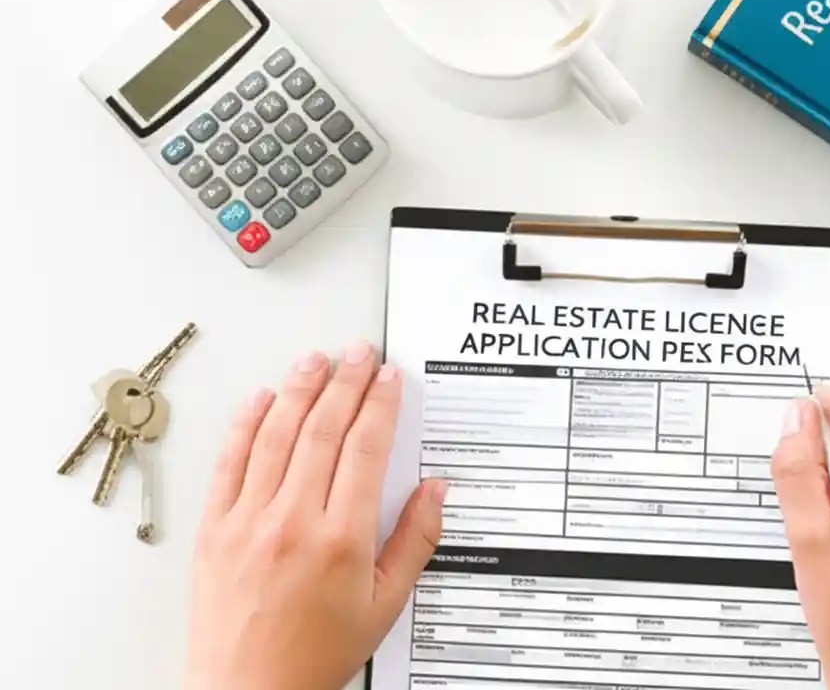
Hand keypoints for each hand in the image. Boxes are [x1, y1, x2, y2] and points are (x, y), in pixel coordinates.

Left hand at [184, 344, 447, 689]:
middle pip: (322, 430)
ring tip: (316, 360)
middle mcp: (292, 522)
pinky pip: (229, 463)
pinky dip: (245, 424)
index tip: (389, 380)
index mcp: (341, 540)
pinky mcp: (214, 529)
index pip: (365, 449)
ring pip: (275, 435)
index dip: (380, 405)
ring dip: (298, 389)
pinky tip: (260, 399)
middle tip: (359, 353)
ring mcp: (248, 522)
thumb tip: (436, 491)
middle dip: (346, 383)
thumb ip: (415, 541)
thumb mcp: (385, 605)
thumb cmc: (315, 655)